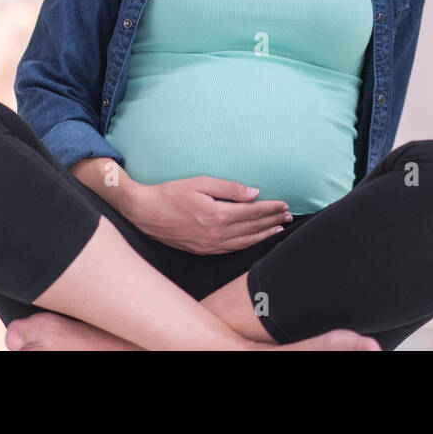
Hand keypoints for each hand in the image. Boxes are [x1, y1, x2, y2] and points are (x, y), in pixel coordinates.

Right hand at [123, 175, 292, 254]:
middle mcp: (216, 234)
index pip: (253, 212)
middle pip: (252, 227)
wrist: (144, 212)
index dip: (271, 208)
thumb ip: (229, 188)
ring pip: (245, 242)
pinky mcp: (202, 250)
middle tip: (288, 215)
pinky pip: (231, 249)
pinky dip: (247, 244)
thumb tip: (254, 193)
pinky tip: (254, 240)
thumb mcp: (200, 183)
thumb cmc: (171, 193)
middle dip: (272, 221)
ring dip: (264, 235)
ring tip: (278, 228)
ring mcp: (209, 245)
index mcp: (218, 215)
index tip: (284, 204)